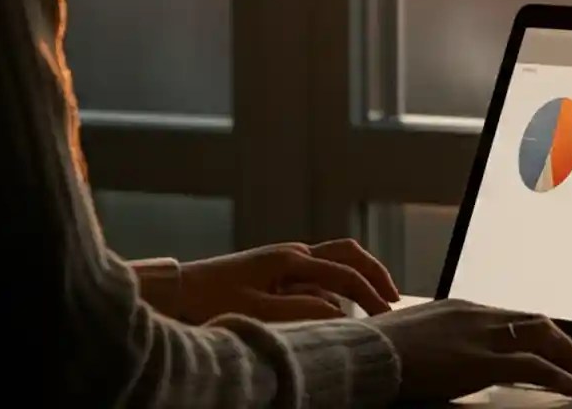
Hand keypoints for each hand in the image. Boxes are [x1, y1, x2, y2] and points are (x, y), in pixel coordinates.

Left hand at [178, 240, 400, 323]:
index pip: (345, 274)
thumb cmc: (212, 301)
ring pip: (335, 261)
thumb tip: (343, 313)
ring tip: (376, 302)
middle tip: (394, 297)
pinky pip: (317, 276)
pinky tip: (341, 310)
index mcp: (290, 259)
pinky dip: (337, 288)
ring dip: (358, 278)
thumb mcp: (258, 312)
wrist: (177, 291)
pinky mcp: (277, 273)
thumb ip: (303, 311)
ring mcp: (285, 261)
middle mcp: (293, 254)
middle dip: (374, 272)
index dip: (370, 294)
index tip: (388, 317)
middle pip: (347, 253)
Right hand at [367, 299, 571, 401]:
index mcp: (461, 309)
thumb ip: (437, 344)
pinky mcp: (478, 361)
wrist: (359, 354)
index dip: (541, 335)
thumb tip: (444, 360)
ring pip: (543, 339)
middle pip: (536, 322)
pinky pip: (534, 367)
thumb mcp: (412, 340)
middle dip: (565, 344)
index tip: (557, 349)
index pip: (513, 318)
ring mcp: (479, 335)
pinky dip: (563, 377)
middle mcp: (475, 315)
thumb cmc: (375, 353)